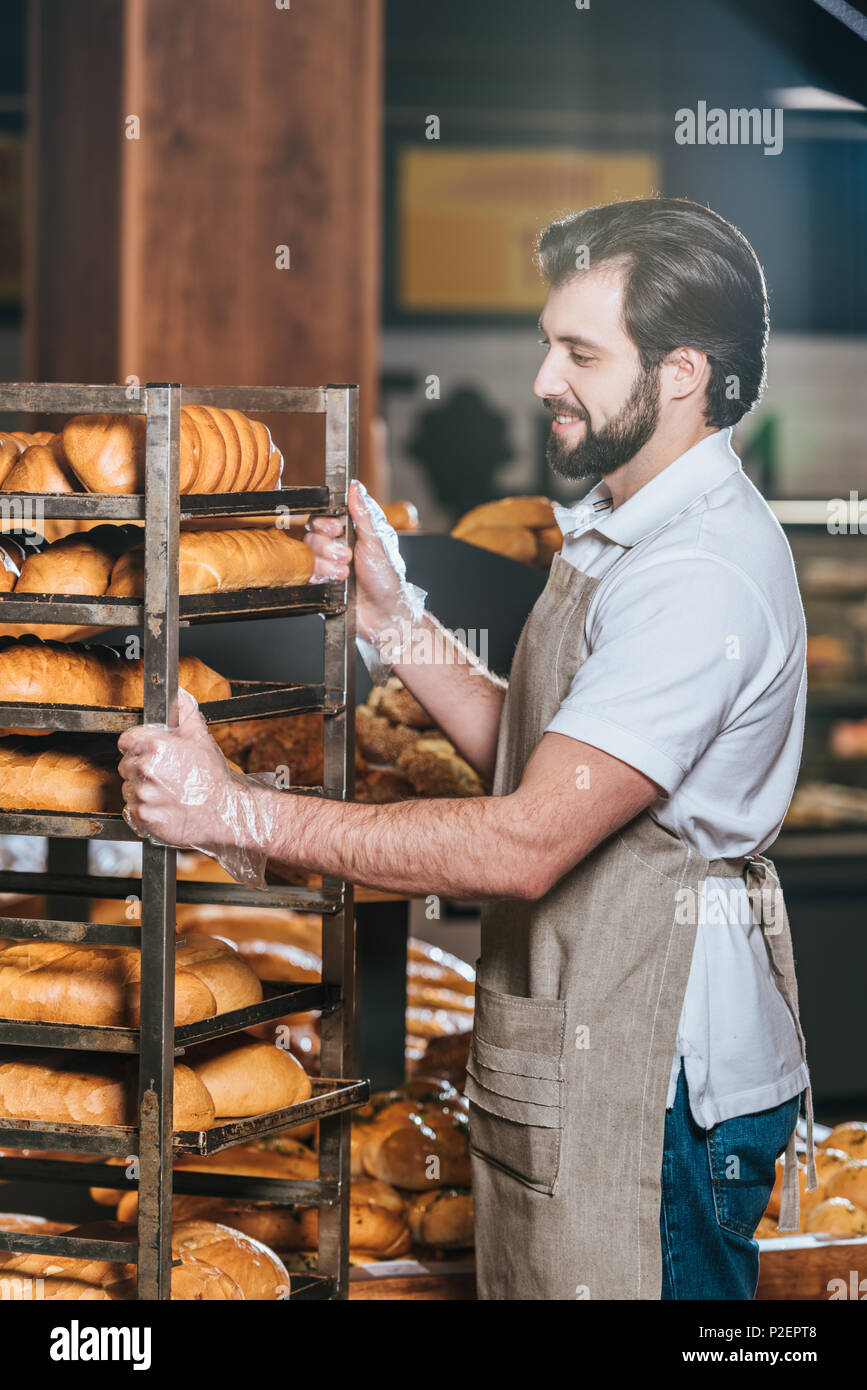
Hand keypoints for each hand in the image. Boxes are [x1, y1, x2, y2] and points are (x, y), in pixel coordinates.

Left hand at [118, 688, 279, 887]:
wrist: (224, 812)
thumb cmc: (213, 778)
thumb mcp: (202, 738)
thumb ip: (185, 713)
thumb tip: (178, 697)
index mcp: (155, 746)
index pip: (126, 740)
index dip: (136, 746)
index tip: (147, 753)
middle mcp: (145, 769)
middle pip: (126, 765)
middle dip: (140, 768)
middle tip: (163, 775)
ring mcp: (143, 794)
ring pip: (129, 788)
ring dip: (142, 790)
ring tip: (165, 792)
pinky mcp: (143, 815)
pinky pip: (133, 809)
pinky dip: (145, 809)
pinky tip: (163, 806)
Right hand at [305, 480, 413, 643]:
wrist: (383, 614)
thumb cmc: (386, 580)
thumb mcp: (377, 542)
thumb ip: (363, 515)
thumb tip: (356, 487)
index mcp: (350, 533)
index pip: (325, 517)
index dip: (326, 522)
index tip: (336, 528)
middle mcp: (336, 547)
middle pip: (312, 534)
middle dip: (327, 546)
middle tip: (346, 556)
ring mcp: (326, 565)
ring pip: (307, 554)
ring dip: (326, 563)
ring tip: (345, 573)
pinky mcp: (319, 583)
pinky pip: (305, 573)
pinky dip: (319, 576)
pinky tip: (335, 581)